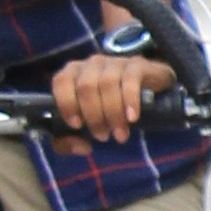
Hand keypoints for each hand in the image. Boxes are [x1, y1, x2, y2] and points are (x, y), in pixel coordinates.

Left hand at [49, 40, 172, 141]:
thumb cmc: (108, 107)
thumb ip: (70, 140)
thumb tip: (82, 148)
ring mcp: (114, 62)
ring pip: (107, 84)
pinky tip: (132, 118)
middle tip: (102, 136)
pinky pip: (130, 80)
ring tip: (119, 134)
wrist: (149, 91)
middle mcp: (91, 63)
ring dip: (112, 113)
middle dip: (94, 116)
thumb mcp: (87, 123)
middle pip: (86, 87)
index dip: (66, 103)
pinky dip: (130, 101)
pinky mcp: (136, 64)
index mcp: (73, 73)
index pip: (61, 81)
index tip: (76, 125)